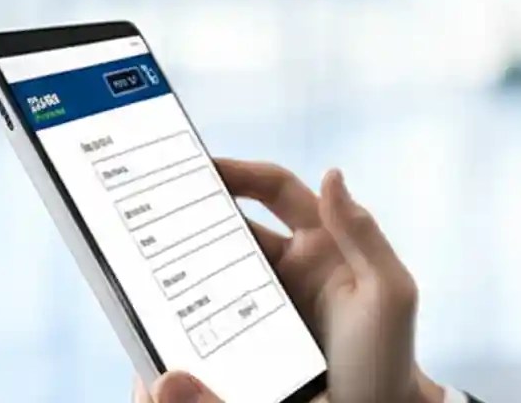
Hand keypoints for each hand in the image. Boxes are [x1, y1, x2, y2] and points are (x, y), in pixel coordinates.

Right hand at [131, 160, 444, 402]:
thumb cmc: (388, 354)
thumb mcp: (388, 293)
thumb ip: (364, 234)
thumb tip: (332, 173)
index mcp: (320, 241)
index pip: (272, 189)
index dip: (237, 170)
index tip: (193, 166)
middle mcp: (284, 268)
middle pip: (227, 231)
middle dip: (187, 219)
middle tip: (141, 214)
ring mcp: (259, 307)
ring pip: (206, 276)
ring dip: (173, 270)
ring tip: (132, 269)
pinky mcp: (239, 346)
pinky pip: (199, 324)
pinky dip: (173, 319)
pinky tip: (146, 323)